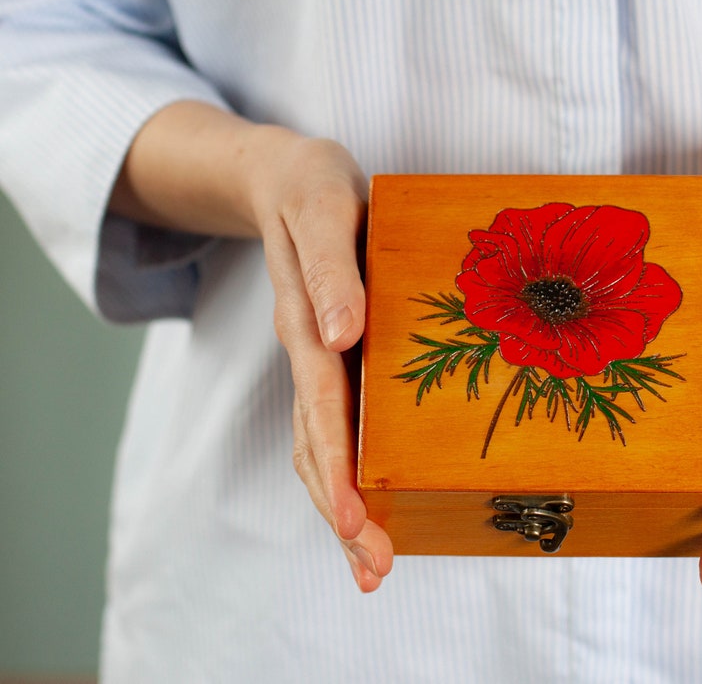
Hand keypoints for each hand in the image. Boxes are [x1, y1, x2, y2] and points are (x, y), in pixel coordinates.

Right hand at [249, 132, 393, 591]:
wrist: (282, 175)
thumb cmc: (310, 187)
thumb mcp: (323, 208)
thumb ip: (330, 269)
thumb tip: (341, 335)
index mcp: (307, 321)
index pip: (323, 407)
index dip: (339, 466)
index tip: (357, 521)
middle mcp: (307, 350)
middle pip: (317, 446)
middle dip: (342, 511)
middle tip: (374, 570)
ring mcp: (314, 358)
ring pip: (320, 445)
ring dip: (341, 506)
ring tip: (370, 562)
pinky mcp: (327, 357)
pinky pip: (330, 425)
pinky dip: (344, 471)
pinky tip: (364, 502)